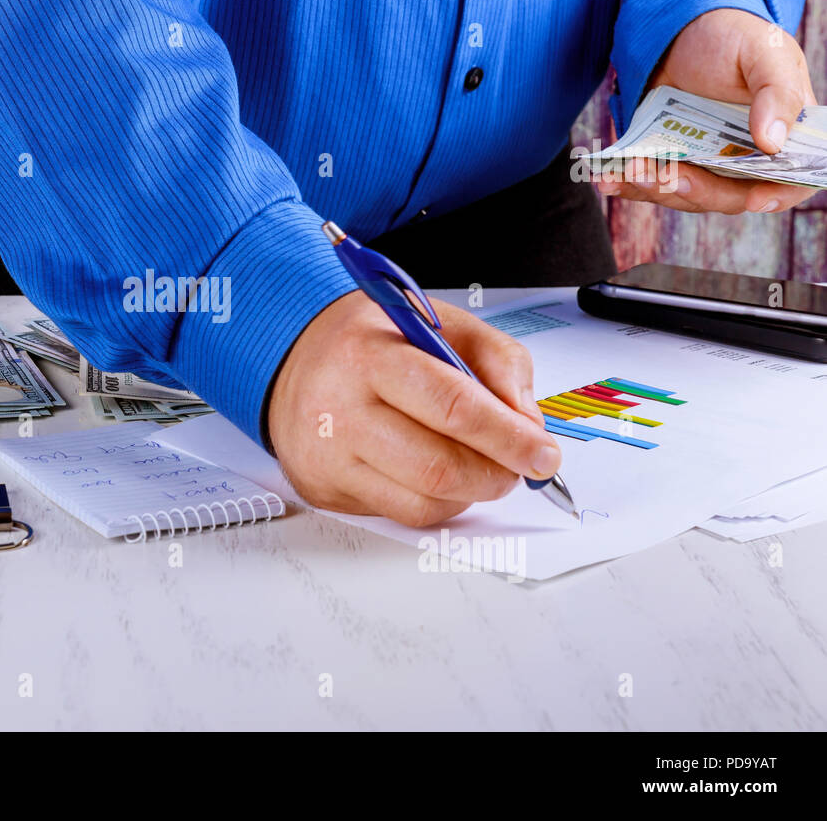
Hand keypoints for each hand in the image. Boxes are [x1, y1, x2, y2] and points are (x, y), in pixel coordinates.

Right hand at [266, 291, 560, 526]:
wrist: (292, 358)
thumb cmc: (370, 340)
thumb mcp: (435, 322)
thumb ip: (496, 360)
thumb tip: (528, 425)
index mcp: (367, 356)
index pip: (452, 407)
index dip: (508, 437)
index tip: (543, 453)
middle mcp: (338, 410)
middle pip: (438, 468)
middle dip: (496, 474)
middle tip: (519, 467)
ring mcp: (327, 457)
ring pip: (423, 502)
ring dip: (470, 492)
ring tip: (478, 466)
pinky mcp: (324, 490)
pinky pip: (399, 513)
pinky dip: (436, 502)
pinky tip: (434, 473)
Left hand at [594, 8, 816, 213]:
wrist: (679, 30)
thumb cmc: (732, 37)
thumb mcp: (764, 52)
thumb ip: (777, 92)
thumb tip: (773, 142)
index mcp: (782, 137)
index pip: (789, 181)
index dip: (776, 195)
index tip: (754, 199)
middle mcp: (743, 159)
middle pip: (728, 196)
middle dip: (697, 190)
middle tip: (670, 175)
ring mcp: (702, 165)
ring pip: (682, 195)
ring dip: (655, 188)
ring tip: (631, 169)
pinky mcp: (664, 161)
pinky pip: (645, 183)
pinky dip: (625, 183)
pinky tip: (605, 177)